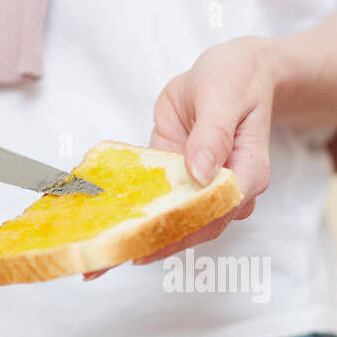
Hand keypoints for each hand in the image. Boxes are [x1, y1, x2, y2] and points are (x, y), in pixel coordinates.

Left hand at [84, 37, 274, 279]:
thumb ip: (213, 134)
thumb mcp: (225, 95)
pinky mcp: (177, 180)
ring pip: (169, 222)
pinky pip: (153, 200)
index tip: (142, 249)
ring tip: (91, 261)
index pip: (213, 213)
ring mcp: (199, 189)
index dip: (178, 234)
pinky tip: (97, 230)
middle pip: (189, 229)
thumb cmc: (237, 79)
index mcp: (245, 175)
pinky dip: (128, 214)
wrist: (233, 71)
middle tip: (99, 264)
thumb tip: (200, 172)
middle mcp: (225, 192)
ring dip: (132, 239)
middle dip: (145, 248)